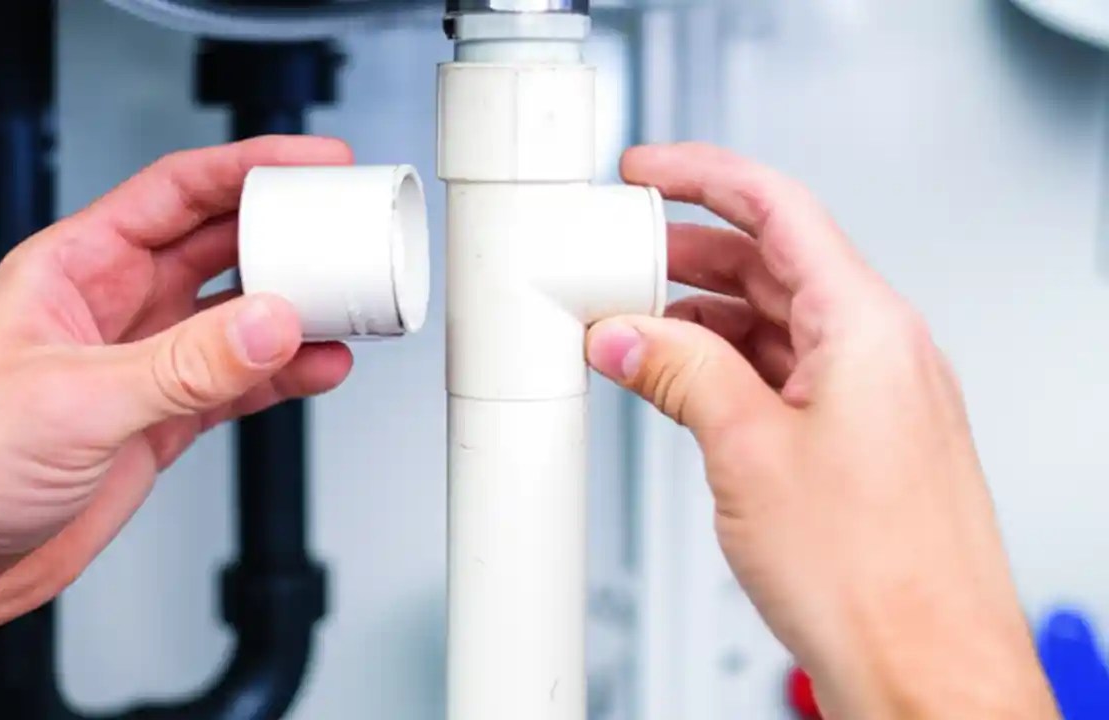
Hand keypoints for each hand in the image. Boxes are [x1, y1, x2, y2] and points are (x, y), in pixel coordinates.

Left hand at [0, 136, 353, 716]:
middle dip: (285, 235)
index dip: (249, 168)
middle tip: (345, 233)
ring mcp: (141, 366)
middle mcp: (112, 307)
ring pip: (237, 318)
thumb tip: (270, 323)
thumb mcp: (74, 399)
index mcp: (74, 268)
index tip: (310, 164)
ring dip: (294, 311)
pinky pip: (237, 383)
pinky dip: (283, 376)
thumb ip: (183, 364)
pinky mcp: (159, 422)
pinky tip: (318, 368)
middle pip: (219, 247)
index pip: (177, 192)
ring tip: (349, 305)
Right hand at [587, 144, 1056, 718]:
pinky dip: (724, 367)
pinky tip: (676, 381)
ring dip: (698, 317)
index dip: (702, 176)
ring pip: (771, 322)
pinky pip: (782, 374)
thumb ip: (677, 374)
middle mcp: (877, 350)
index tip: (647, 171)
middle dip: (685, 254)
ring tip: (629, 327)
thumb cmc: (874, 577)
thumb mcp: (744, 452)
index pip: (778, 208)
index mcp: (866, 326)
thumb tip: (624, 335)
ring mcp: (871, 395)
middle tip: (617, 257)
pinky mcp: (859, 439)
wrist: (923, 668)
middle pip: (770, 263)